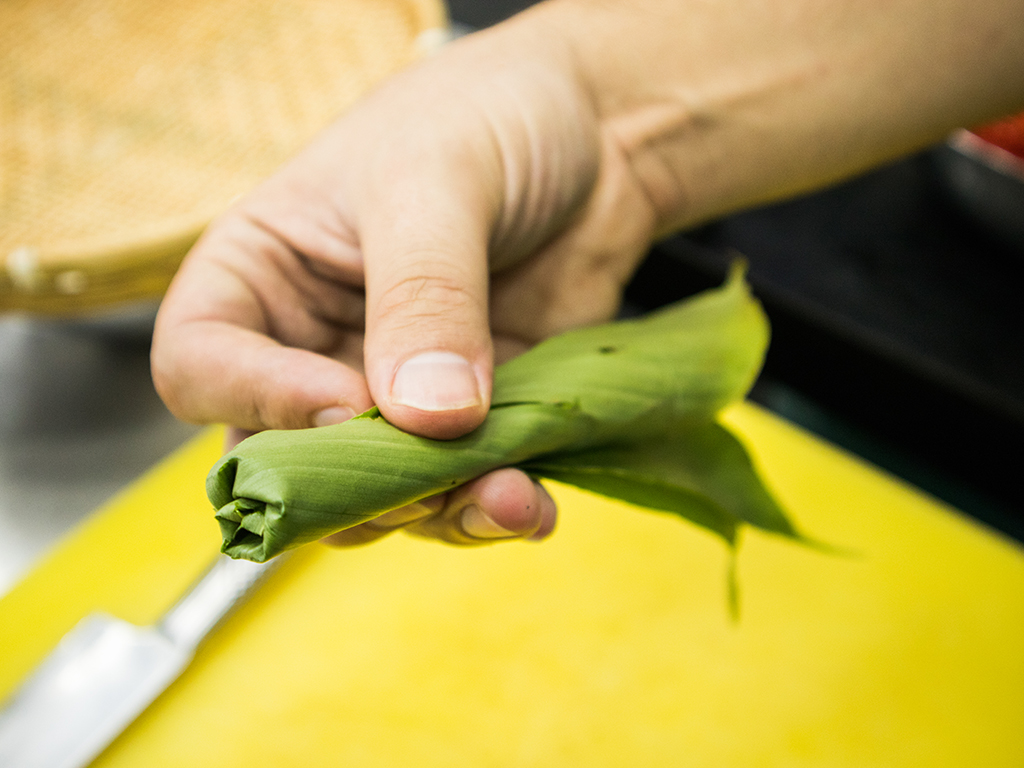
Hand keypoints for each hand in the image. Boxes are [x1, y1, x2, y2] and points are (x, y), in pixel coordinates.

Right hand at [150, 16, 658, 546]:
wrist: (595, 134)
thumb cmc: (487, 120)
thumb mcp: (439, 182)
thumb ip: (424, 296)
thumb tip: (425, 416)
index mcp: (262, 276)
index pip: (200, 364)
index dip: (258, 400)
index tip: (347, 400)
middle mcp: (311, 348)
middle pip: (285, 460)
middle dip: (352, 488)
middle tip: (426, 477)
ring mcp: (391, 393)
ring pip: (374, 498)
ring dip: (432, 514)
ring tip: (504, 496)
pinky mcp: (466, 421)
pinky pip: (458, 494)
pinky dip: (492, 511)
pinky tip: (530, 503)